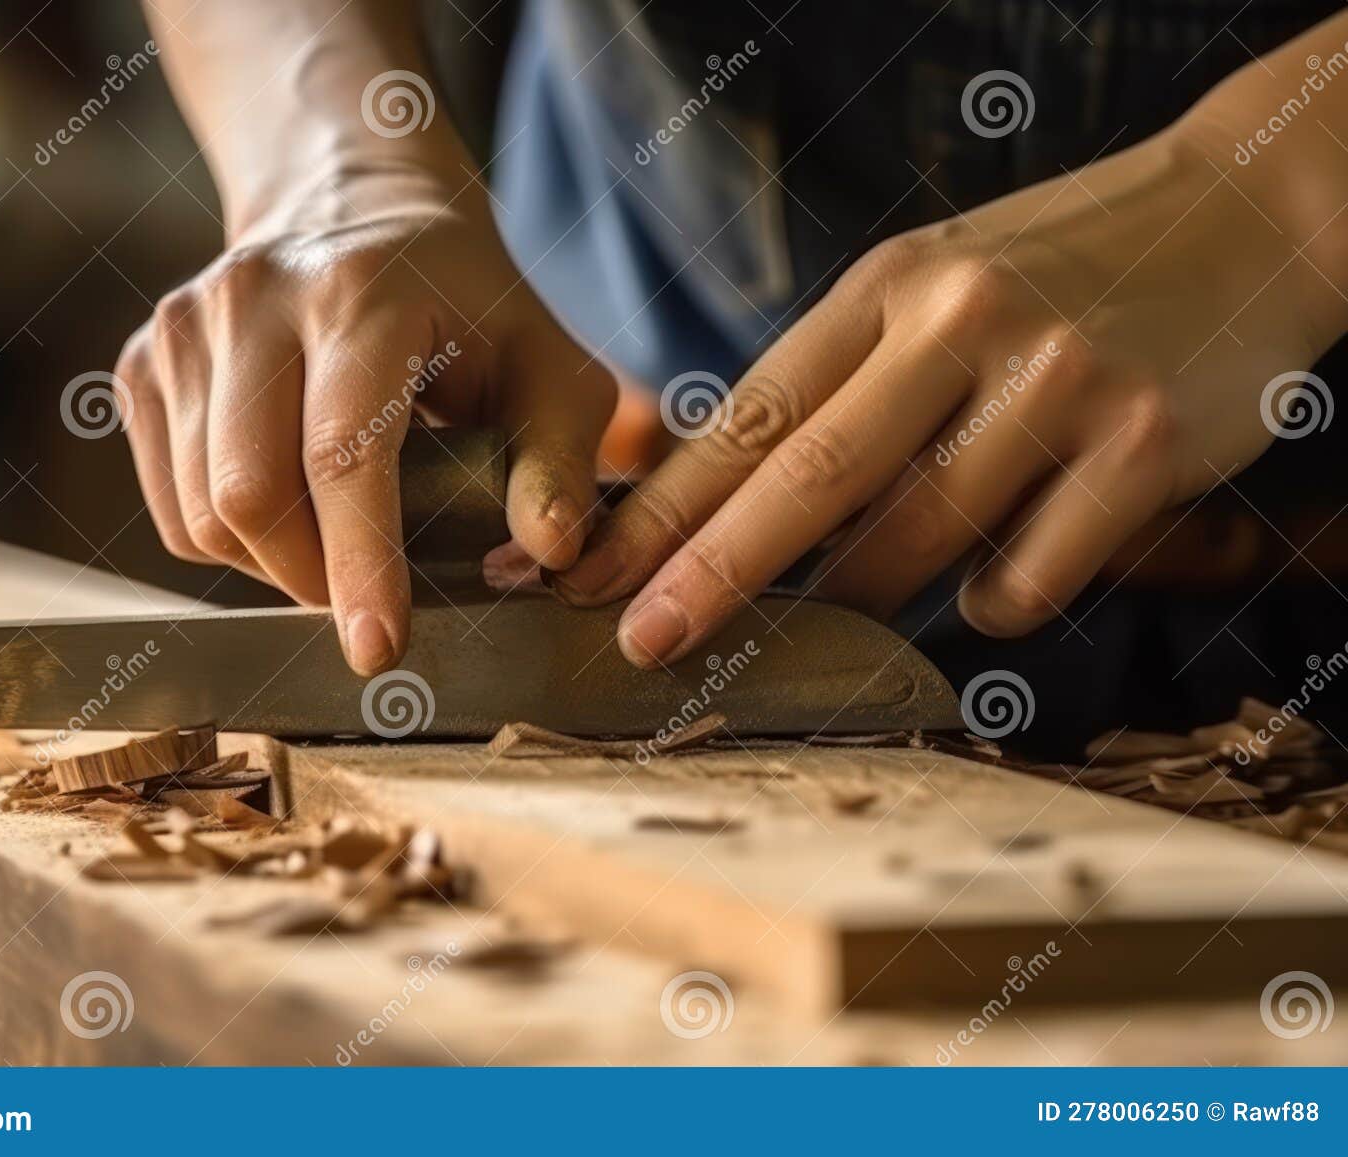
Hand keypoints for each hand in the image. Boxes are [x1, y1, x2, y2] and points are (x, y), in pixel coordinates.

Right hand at [115, 164, 613, 673]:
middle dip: (313, 579)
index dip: (359, 562)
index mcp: (360, 292)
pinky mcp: (144, 362)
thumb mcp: (546, 362)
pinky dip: (229, 544)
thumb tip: (552, 554)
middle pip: (249, 494)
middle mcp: (253, 298)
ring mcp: (184, 327)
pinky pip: (171, 507)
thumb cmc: (463, 301)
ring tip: (338, 548)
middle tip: (373, 598)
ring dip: (273, 567)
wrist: (352, 201)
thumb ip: (561, 458)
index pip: (341, 450)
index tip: (380, 648)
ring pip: (202, 513)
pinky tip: (290, 515)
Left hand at [554, 118, 1347, 666]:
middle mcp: (962, 322)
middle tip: (643, 644)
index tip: (591, 576)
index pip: (752, 414)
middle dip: (715, 575)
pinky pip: (1026, 577)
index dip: (664, 508)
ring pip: (918, 544)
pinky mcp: (1143, 442)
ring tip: (854, 602)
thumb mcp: (922, 290)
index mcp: (887, 287)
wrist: (1239, 216)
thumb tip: (695, 494)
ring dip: (867, 597)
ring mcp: (1058, 380)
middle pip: (811, 478)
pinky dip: (991, 602)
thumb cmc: (1045, 279)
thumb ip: (828, 383)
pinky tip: (997, 576)